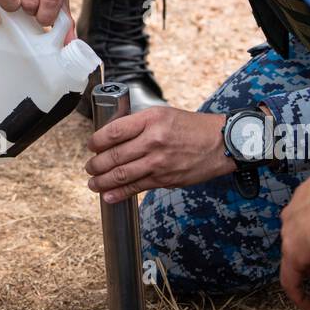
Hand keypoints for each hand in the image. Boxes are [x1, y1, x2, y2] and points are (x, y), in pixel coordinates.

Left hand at [85, 107, 230, 202]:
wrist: (220, 143)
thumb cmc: (190, 127)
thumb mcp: (162, 114)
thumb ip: (138, 124)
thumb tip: (111, 138)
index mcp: (151, 119)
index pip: (114, 131)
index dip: (96, 141)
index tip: (91, 145)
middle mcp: (154, 140)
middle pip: (115, 155)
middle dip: (96, 164)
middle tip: (89, 167)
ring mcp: (159, 162)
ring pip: (122, 174)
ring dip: (103, 181)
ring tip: (93, 183)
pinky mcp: (166, 179)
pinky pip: (137, 188)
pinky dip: (119, 193)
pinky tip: (108, 196)